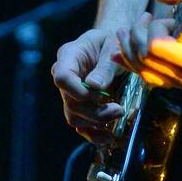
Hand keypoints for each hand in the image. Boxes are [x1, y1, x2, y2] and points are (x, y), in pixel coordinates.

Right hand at [52, 26, 127, 145]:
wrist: (112, 46)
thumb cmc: (111, 42)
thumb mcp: (112, 47)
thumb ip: (105, 66)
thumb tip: (94, 86)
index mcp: (68, 57)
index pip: (62, 77)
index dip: (78, 90)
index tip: (99, 94)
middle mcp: (64, 77)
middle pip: (70, 102)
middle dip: (95, 111)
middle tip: (119, 110)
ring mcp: (70, 93)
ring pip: (74, 117)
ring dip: (96, 124)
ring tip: (118, 119)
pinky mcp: (79, 106)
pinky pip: (81, 125)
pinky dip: (94, 134)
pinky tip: (108, 138)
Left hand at [112, 0, 181, 92]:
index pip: (156, 47)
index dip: (152, 30)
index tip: (160, 17)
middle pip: (146, 61)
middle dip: (136, 37)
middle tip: (141, 19)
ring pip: (144, 73)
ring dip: (129, 52)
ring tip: (123, 32)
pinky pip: (152, 79)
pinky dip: (134, 65)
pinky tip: (119, 54)